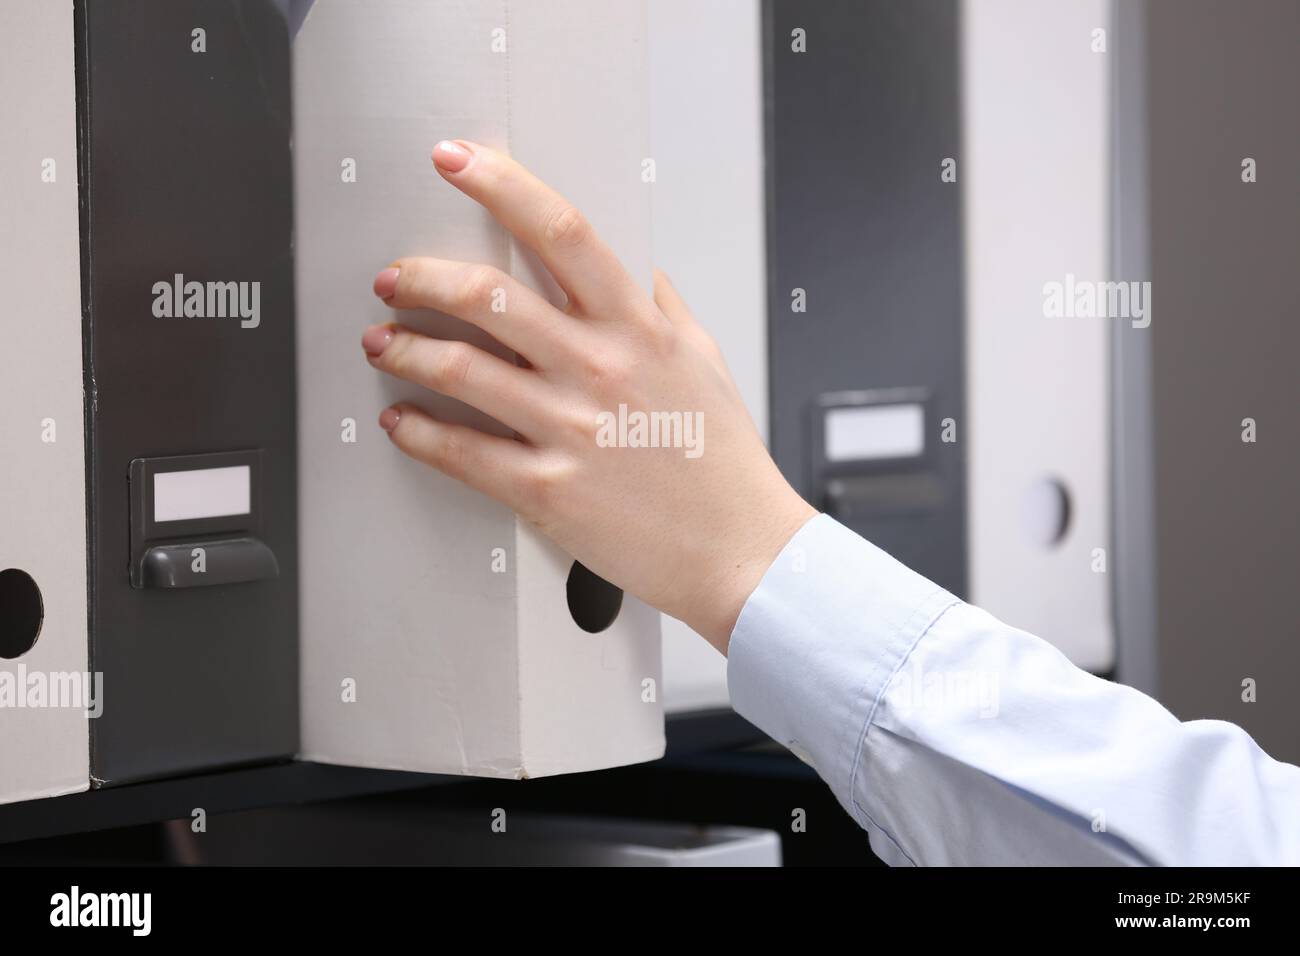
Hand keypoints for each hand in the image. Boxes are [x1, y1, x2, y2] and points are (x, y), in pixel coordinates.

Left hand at [362, 140, 814, 652]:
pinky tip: (400, 420)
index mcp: (638, 328)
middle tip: (394, 278)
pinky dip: (416, 432)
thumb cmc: (722, 461)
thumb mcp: (703, 362)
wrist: (737, 550)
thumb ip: (661, 307)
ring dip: (402, 349)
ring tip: (381, 343)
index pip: (562, 232)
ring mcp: (569, 430)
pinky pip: (460, 452)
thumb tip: (634, 267)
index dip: (500, 186)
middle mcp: (599, 369)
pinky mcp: (545, 490)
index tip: (457, 162)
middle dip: (421, 277)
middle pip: (488, 296)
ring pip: (459, 370)